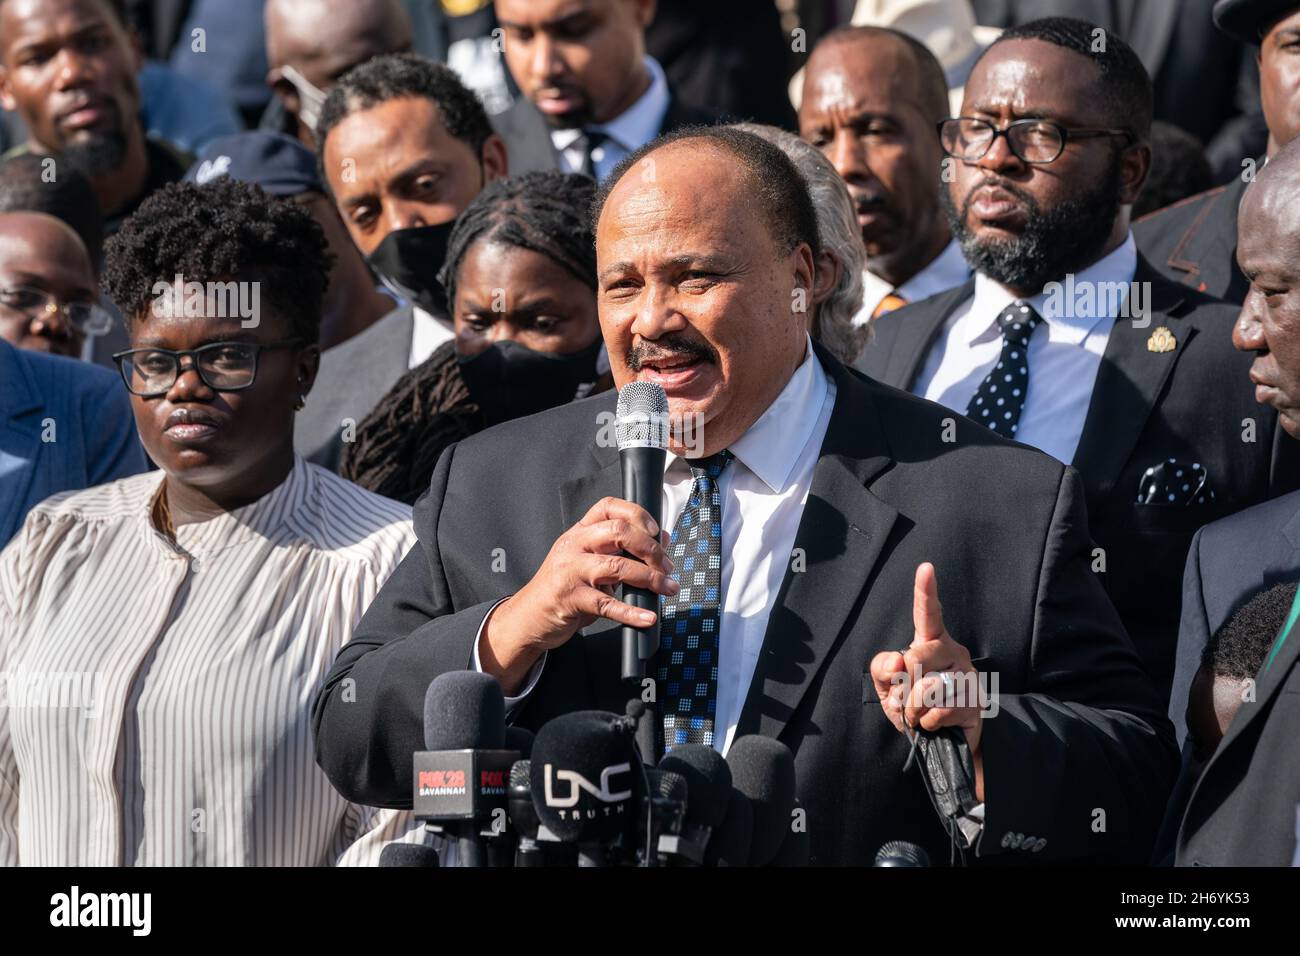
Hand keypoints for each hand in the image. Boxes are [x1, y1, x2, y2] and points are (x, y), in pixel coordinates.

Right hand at [481, 497, 677, 692]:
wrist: (528, 617)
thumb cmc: (562, 588)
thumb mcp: (589, 562)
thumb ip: (622, 551)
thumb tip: (662, 540)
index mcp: (579, 532)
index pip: (608, 507)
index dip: (637, 514)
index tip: (656, 532)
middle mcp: (574, 546)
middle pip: (619, 532)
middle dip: (651, 549)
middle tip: (667, 566)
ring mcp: (570, 571)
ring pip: (617, 566)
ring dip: (650, 579)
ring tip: (667, 589)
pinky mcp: (570, 599)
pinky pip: (607, 604)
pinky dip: (631, 613)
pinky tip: (646, 617)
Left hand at [869, 563, 984, 798]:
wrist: (940, 743)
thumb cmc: (915, 706)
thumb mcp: (888, 687)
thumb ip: (882, 668)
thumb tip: (896, 661)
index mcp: (932, 643)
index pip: (928, 614)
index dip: (926, 591)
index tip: (925, 567)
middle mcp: (954, 653)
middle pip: (917, 656)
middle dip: (903, 684)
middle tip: (907, 700)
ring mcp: (968, 677)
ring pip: (927, 687)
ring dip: (914, 708)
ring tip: (921, 714)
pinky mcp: (975, 703)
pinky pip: (938, 711)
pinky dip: (927, 722)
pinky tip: (935, 724)